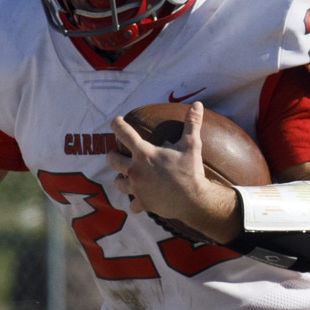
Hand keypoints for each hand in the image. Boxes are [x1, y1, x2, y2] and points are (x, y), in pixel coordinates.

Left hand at [107, 104, 235, 239]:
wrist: (194, 200)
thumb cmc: (191, 171)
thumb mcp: (192, 145)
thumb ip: (191, 124)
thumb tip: (197, 104)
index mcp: (144, 153)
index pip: (124, 133)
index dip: (117, 125)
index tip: (116, 122)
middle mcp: (135, 170)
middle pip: (112, 160)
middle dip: (112, 155)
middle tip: (117, 153)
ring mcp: (137, 188)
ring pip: (118, 183)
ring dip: (120, 179)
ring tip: (125, 177)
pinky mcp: (143, 203)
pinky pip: (132, 204)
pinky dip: (135, 202)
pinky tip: (140, 200)